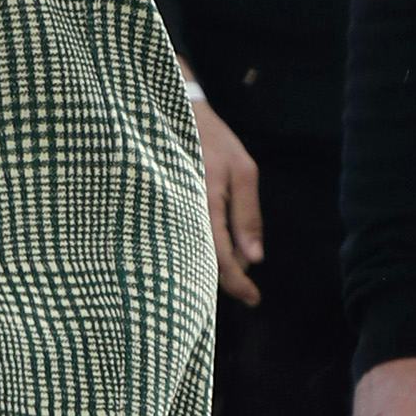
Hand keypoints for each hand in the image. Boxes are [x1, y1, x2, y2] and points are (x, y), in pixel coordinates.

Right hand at [188, 90, 263, 306]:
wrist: (175, 115)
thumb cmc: (214, 141)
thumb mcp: (243, 172)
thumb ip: (247, 215)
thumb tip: (255, 259)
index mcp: (204, 205)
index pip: (221, 257)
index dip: (238, 283)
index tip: (254, 300)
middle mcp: (181, 214)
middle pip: (203, 263)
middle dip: (227, 276)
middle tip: (246, 285)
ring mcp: (167, 214)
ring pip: (192, 255)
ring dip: (214, 265)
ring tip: (233, 260)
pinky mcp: (161, 212)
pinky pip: (182, 241)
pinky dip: (201, 250)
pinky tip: (214, 246)